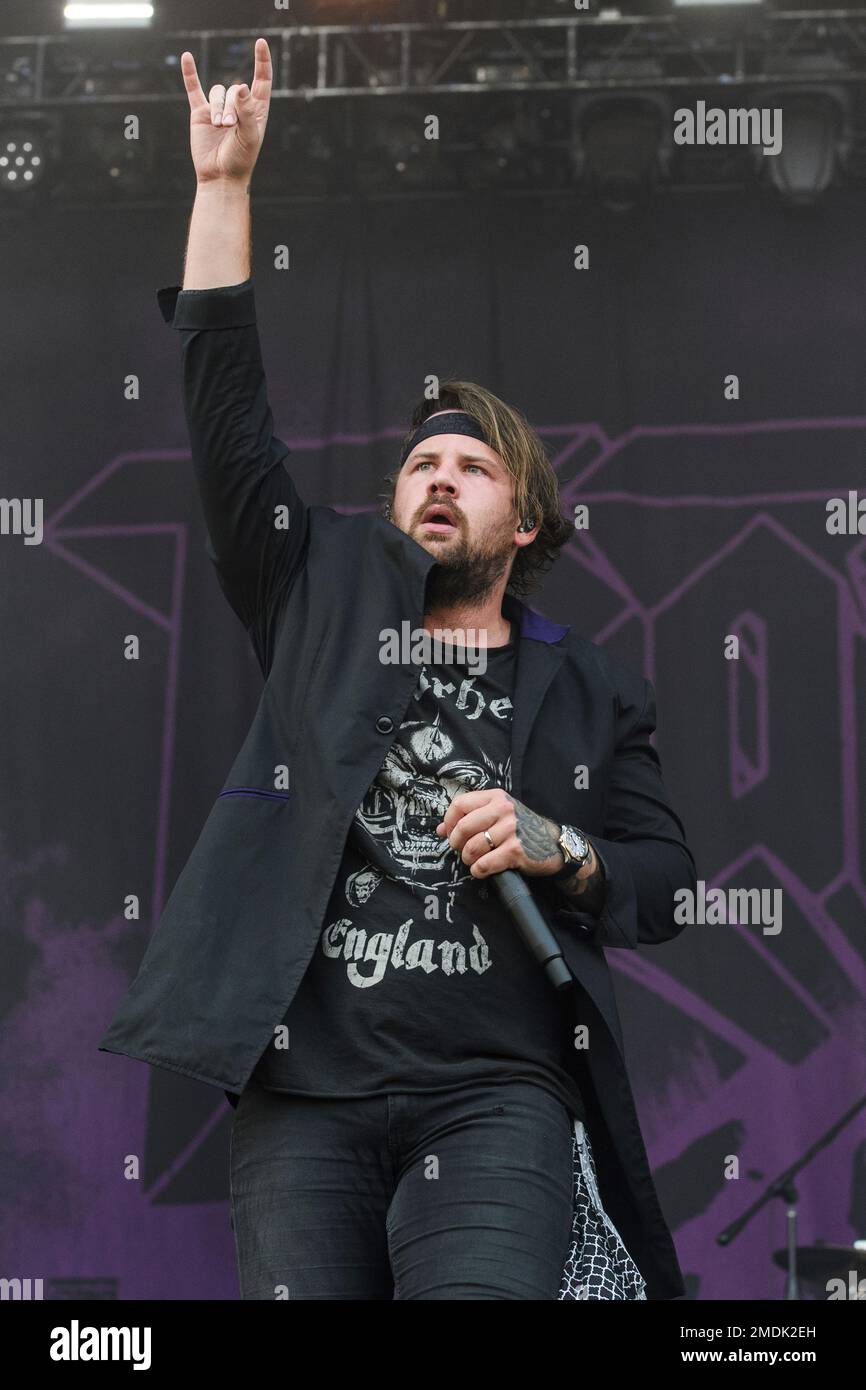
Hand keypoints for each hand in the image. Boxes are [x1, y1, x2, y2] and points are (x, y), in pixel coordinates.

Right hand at [181, 37, 272, 185]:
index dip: (262, 62)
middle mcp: (238, 107)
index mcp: (256, 111)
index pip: (262, 80)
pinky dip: (190, 73)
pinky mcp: (200, 113)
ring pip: (217, 92)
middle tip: (228, 127)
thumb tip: (242, 86)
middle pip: (234, 89)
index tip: (260, 43)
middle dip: (230, 106)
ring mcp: (218, 109)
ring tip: (219, 127)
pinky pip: (194, 89)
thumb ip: (247, 112)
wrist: (220, 177)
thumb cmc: (240, 161)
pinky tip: (186, 57)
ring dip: (218, 109)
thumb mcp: (250, 137)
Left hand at [436, 788, 569, 879]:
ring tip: (475, 860)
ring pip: (471, 848)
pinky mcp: (515, 851)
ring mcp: (510, 830)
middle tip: (462, 850)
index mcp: (496, 797)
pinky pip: (484, 864)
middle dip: (456, 844)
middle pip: (463, 827)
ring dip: (468, 859)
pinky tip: (483, 869)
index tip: (451, 834)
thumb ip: (471, 817)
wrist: (554, 844)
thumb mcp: (499, 814)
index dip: (449, 822)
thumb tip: (440, 830)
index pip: (459, 804)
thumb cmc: (522, 829)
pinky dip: (478, 871)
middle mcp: (504, 810)